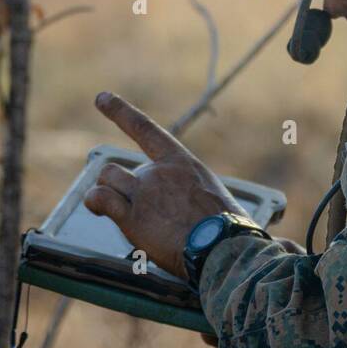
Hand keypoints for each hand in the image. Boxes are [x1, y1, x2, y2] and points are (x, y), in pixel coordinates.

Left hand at [83, 92, 234, 281]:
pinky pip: (100, 199)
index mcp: (182, 164)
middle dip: (122, 188)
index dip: (121, 112)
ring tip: (113, 210)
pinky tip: (99, 209)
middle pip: (120, 167)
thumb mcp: (217, 202)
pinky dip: (96, 203)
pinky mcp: (131, 215)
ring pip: (106, 179)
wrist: (224, 249)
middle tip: (138, 213)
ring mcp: (144, 192)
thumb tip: (250, 233)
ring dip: (105, 193)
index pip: (146, 130)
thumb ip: (204, 202)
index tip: (102, 98)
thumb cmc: (229, 232)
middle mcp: (159, 172)